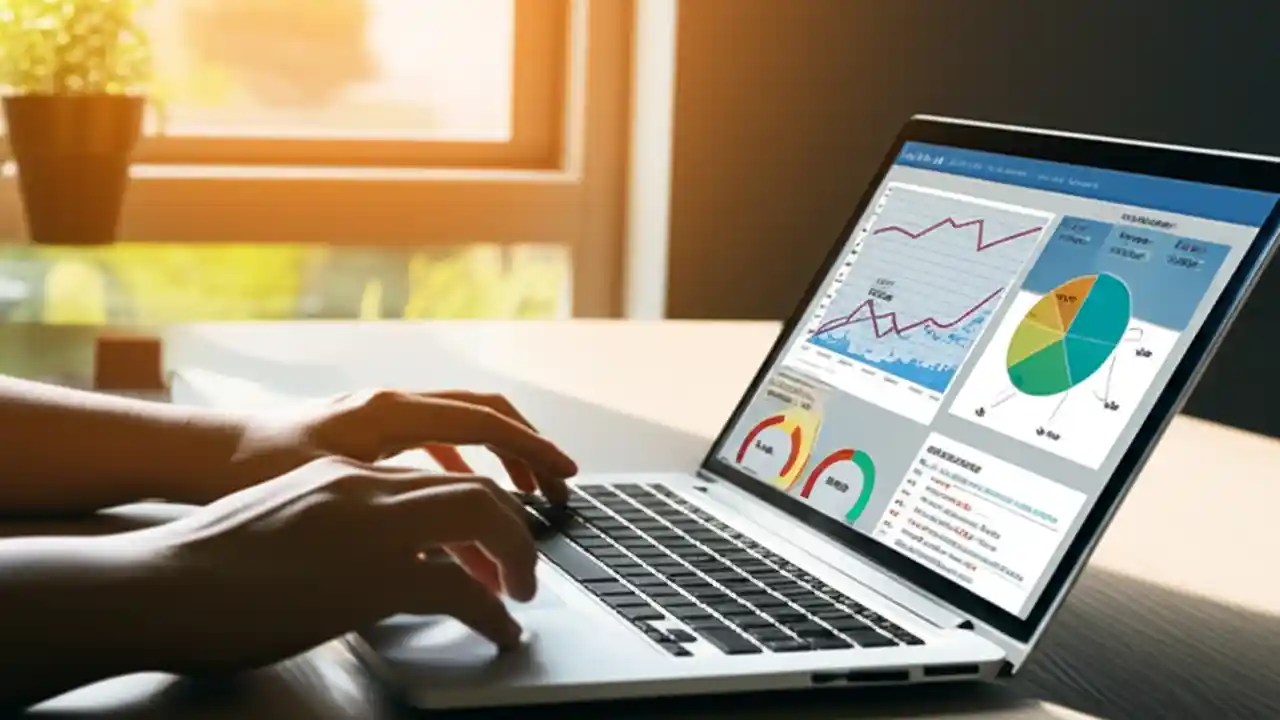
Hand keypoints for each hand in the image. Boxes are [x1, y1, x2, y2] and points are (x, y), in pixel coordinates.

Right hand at [130, 455, 536, 675]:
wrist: (160, 584)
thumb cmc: (204, 567)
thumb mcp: (281, 521)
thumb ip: (331, 523)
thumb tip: (365, 554)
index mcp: (343, 472)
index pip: (435, 475)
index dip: (477, 508)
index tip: (493, 539)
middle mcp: (365, 485)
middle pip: (475, 489)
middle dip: (514, 529)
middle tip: (523, 569)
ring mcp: (373, 524)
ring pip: (482, 517)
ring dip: (516, 559)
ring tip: (521, 595)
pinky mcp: (375, 573)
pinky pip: (463, 588)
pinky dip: (493, 612)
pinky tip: (499, 632)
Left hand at [226, 389, 576, 503]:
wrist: (202, 457)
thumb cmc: (255, 471)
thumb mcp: (336, 485)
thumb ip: (402, 492)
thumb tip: (462, 510)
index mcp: (389, 410)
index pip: (482, 420)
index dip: (531, 449)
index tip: (564, 474)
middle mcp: (389, 402)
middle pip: (482, 413)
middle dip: (526, 448)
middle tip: (557, 485)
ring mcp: (377, 414)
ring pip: (460, 426)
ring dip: (497, 455)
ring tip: (522, 492)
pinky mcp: (364, 431)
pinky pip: (432, 439)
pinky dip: (462, 461)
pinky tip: (465, 487)